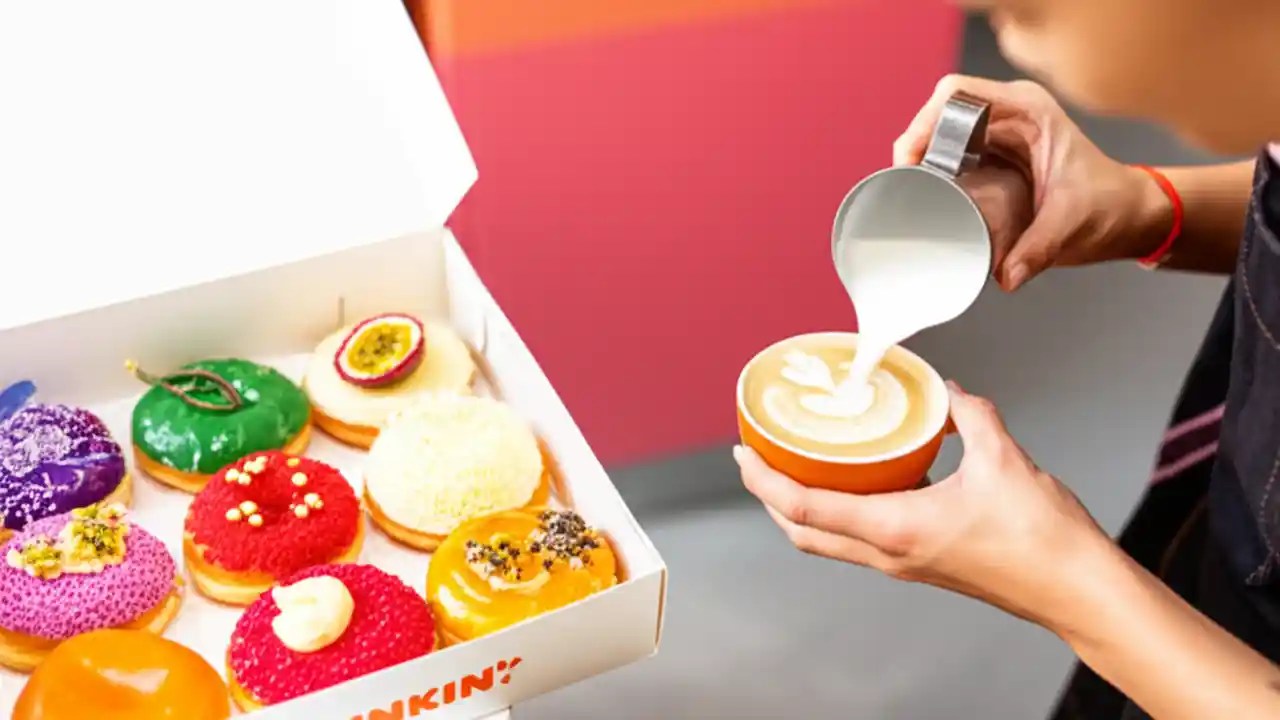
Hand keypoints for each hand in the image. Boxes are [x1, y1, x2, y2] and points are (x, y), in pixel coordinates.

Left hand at [737, 382, 1109, 629]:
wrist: (1075, 589)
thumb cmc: (1042, 539)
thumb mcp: (1002, 456)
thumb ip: (971, 414)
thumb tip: (951, 392)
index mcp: (894, 527)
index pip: (804, 506)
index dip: (764, 479)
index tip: (744, 451)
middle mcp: (888, 553)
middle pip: (803, 530)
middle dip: (770, 495)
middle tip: (759, 456)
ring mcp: (902, 563)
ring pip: (829, 539)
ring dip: (802, 505)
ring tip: (797, 464)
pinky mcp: (920, 563)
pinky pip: (861, 538)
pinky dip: (841, 510)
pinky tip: (858, 478)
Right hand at [895, 75, 1170, 289]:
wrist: (1127, 215)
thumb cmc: (1108, 206)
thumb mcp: (1073, 224)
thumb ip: (1038, 250)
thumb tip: (1005, 277)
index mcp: (1028, 111)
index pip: (957, 94)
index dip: (925, 122)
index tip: (912, 160)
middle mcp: (1009, 115)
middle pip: (940, 111)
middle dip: (916, 144)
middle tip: (903, 183)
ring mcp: (998, 134)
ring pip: (940, 131)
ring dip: (921, 159)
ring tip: (909, 192)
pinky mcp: (991, 157)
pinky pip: (948, 154)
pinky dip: (932, 172)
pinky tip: (926, 196)